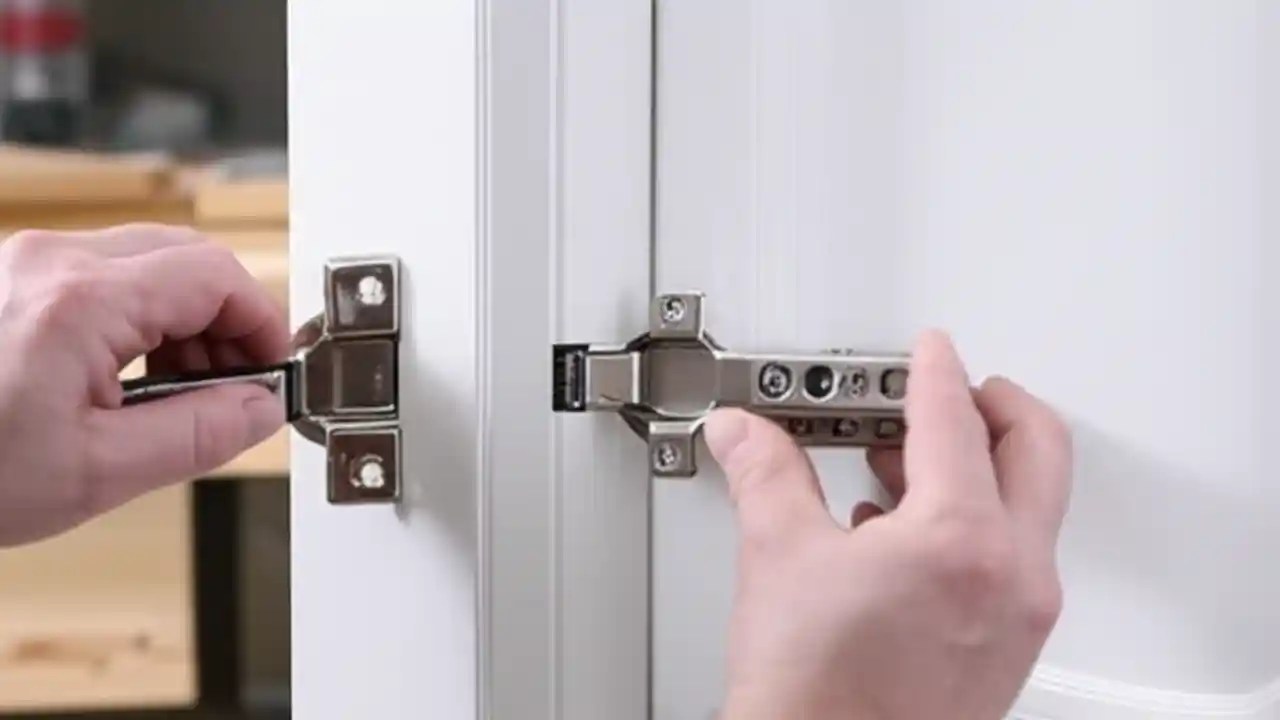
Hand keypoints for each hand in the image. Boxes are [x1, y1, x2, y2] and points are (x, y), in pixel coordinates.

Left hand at [0, 225, 288, 545]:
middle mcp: (51, 263)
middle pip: (186, 257)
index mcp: (79, 303)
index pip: (214, 277)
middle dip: (227, 318)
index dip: (261, 322)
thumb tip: (259, 408)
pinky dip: (140, 315)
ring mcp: (25, 263)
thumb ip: (199, 434)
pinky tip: (135, 373)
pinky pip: (105, 273)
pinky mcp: (12, 277)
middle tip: (235, 382)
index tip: (272, 368)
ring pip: (148, 261)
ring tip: (183, 387)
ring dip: (185, 317)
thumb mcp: (96, 472)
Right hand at [710, 330, 1071, 719]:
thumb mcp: (779, 556)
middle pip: (1036, 449)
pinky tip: (908, 525)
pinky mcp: (1010, 644)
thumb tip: (743, 433)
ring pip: (1031, 502)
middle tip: (950, 387)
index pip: (954, 419)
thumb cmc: (813, 696)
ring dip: (982, 462)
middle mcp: (1011, 574)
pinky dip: (977, 516)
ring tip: (910, 454)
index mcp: (959, 540)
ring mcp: (1020, 613)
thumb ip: (764, 473)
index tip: (928, 351)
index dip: (933, 370)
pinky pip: (1016, 551)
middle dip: (993, 403)